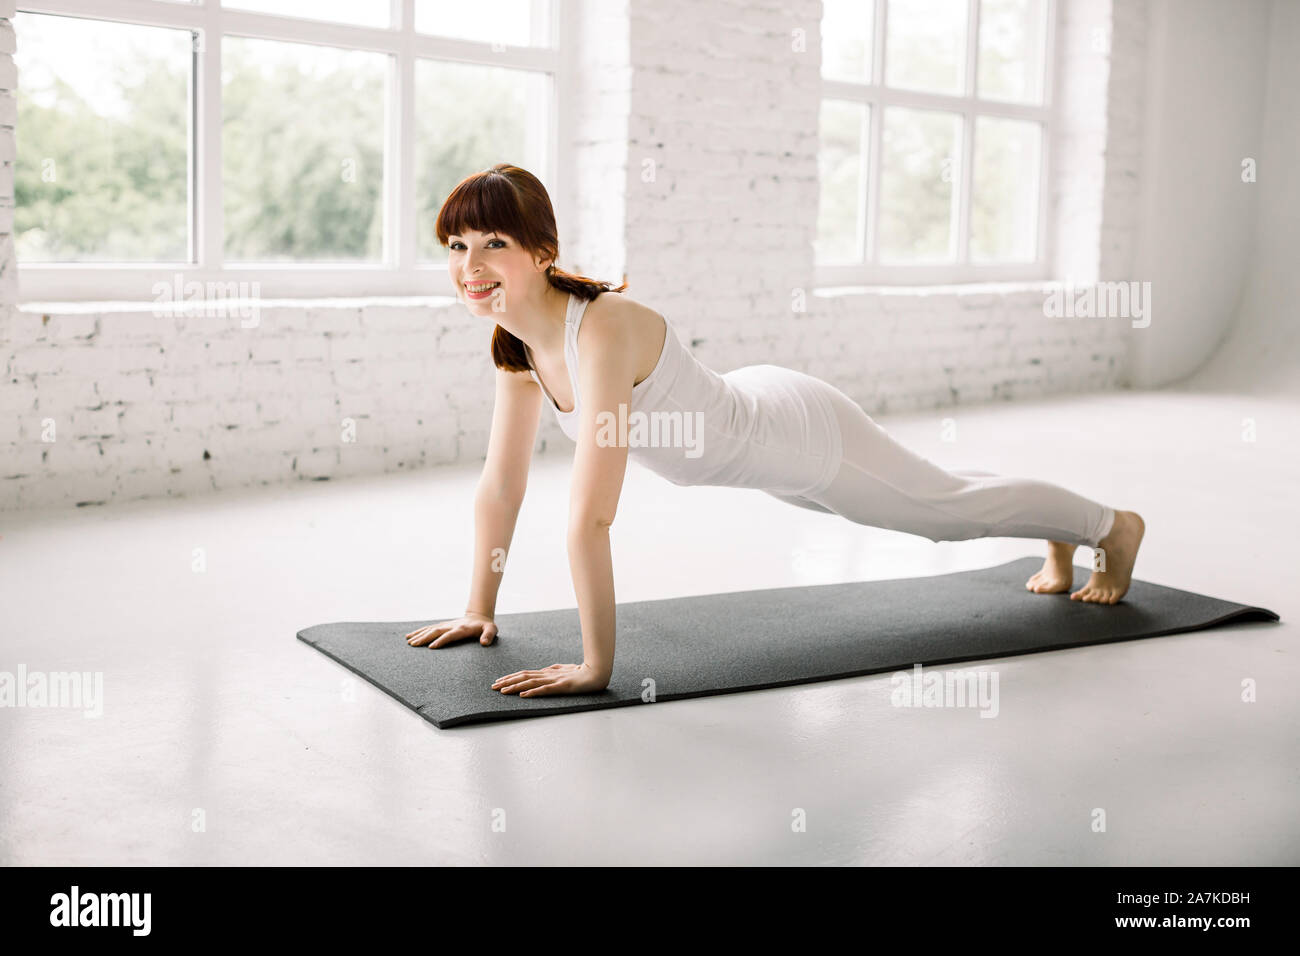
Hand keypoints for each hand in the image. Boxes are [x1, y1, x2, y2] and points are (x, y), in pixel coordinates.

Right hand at [405, 612, 496, 647]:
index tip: (431, 647)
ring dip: (419, 635)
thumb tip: (484, 643)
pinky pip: (429, 628)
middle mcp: (452, 626)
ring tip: (409, 642)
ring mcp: (446, 625)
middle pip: (436, 631)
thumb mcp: (492, 630)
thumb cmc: (485, 626)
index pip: (450, 635)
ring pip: (430, 629)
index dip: (441, 640)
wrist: (479, 616)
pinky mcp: (443, 625)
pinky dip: (419, 631)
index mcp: (462, 629)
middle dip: (425, 638)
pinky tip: (410, 636)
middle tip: (414, 645)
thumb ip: (489, 635)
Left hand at [492, 662, 608, 696]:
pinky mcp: (562, 687)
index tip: (499, 681)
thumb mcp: (565, 669)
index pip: (525, 674)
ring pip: (530, 683)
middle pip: (523, 677)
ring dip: (515, 687)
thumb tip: (546, 669)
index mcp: (548, 672)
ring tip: (503, 691)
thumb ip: (555, 669)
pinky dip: (532, 692)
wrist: (596, 673)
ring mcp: (554, 680)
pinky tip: (523, 695)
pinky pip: (544, 690)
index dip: (511, 677)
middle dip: (507, 682)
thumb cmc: (582, 672)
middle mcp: (548, 674)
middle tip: (493, 687)